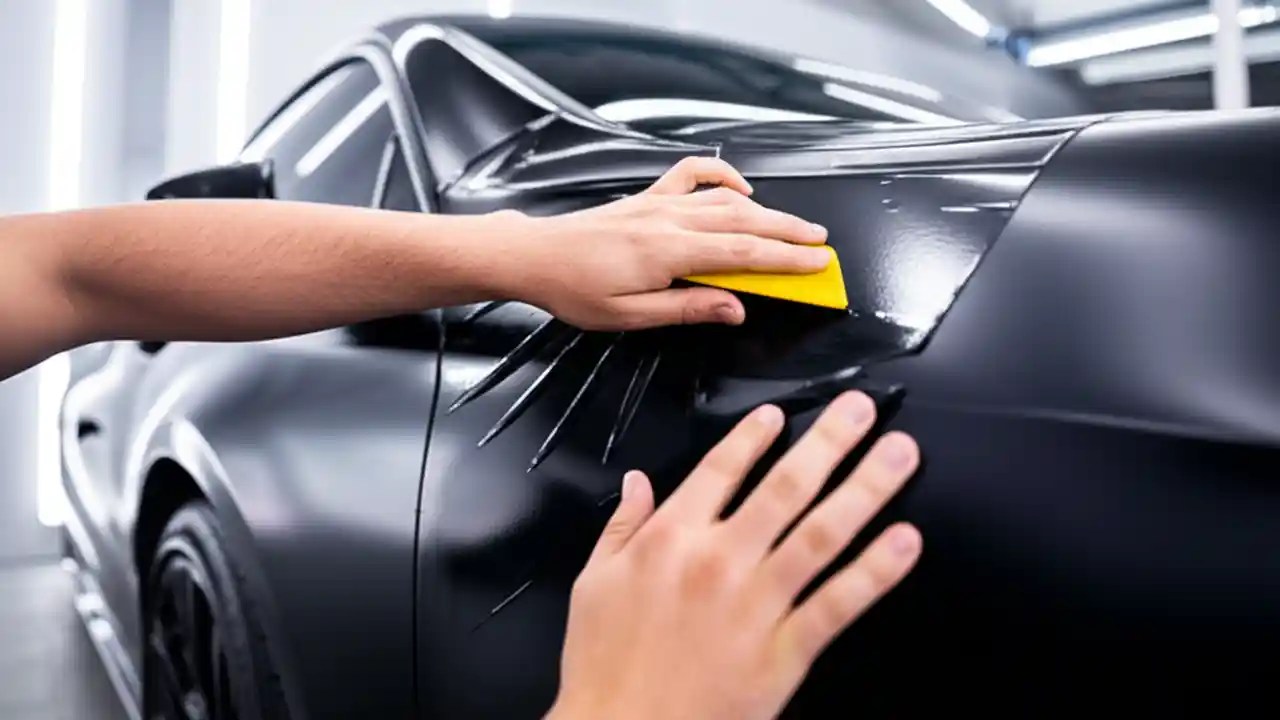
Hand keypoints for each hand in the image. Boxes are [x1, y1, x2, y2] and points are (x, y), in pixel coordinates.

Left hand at [504, 156, 830, 330]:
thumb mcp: (631, 315)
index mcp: (669, 252)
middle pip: (745, 223)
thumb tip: (736, 308)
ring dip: (766, 211)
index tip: (817, 266)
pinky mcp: (649, 196)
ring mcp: (660, 203)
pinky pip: (693, 174)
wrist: (536, 256)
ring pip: (726, 200)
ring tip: (796, 225)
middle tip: (821, 245)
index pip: (744, 256)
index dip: (786, 260)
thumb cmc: (575, 289)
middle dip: (789, 233)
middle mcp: (670, 220)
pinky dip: (723, 176)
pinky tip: (741, 189)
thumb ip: (688, 308)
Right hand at [546, 392, 922, 719]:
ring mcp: (756, 604)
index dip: (754, 437)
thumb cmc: (605, 664)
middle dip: (829, 442)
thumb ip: (621, 526)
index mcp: (670, 540)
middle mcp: (719, 561)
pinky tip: (904, 542)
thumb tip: (638, 482)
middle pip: (785, 488)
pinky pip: (837, 604)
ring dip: (866, 488)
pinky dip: (875, 572)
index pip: (720, 471)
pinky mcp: (783, 652)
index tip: (780, 414)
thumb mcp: (594, 583)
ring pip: (822, 534)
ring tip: (899, 454)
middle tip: (861, 411)